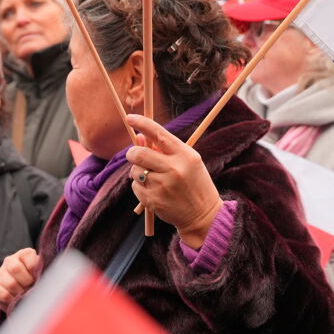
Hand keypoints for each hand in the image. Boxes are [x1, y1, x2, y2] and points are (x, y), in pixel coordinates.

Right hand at [0, 248, 39, 310]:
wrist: (23, 293)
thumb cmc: (35, 280)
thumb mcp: (41, 273)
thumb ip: (42, 271)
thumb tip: (45, 280)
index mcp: (24, 254)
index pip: (27, 256)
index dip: (34, 269)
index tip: (37, 277)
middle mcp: (10, 260)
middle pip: (15, 268)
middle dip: (27, 282)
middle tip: (31, 287)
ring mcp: (0, 273)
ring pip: (10, 283)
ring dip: (20, 293)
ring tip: (25, 295)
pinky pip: (3, 294)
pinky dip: (12, 300)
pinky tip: (16, 299)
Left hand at [125, 114, 223, 248]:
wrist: (203, 215)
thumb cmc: (194, 183)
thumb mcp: (187, 161)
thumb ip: (164, 149)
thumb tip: (139, 137)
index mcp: (185, 155)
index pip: (159, 134)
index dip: (142, 124)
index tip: (130, 118)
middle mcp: (174, 169)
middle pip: (139, 154)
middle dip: (132, 153)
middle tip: (134, 154)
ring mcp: (163, 186)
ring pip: (135, 171)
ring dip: (137, 172)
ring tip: (152, 177)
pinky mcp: (154, 201)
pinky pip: (135, 187)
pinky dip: (140, 187)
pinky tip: (154, 190)